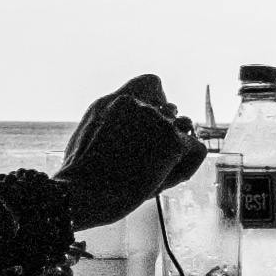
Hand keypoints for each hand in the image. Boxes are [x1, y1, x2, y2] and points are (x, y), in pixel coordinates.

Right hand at [58, 73, 208, 230]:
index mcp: (114, 101)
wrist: (82, 193)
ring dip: (177, 147)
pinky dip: (188, 165)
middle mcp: (138, 105)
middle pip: (171, 110)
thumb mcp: (87, 138)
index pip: (152, 82)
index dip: (157, 101)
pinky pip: (196, 150)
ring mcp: (158, 122)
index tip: (149, 121)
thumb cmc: (79, 175)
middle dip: (166, 130)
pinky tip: (165, 179)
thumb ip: (113, 124)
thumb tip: (136, 131)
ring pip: (184, 129)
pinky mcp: (174, 142)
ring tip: (157, 171)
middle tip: (150, 157)